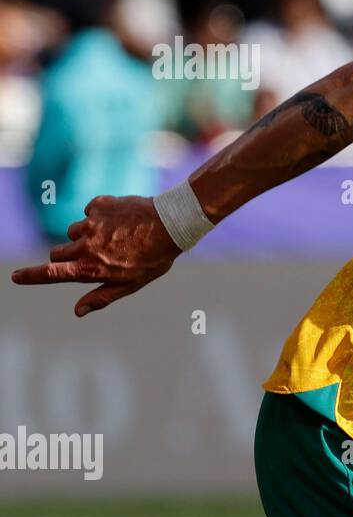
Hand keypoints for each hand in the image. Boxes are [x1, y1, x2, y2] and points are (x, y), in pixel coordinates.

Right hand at [10, 195, 181, 315]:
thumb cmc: (154, 258)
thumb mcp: (131, 284)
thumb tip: (77, 312)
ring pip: (74, 231)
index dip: (31, 276)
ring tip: (116, 237)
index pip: (51, 273)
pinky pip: (89, 213)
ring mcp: (90, 223)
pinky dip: (100, 217)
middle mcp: (85, 245)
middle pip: (57, 252)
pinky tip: (121, 221)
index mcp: (90, 267)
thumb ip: (101, 296)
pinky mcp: (98, 205)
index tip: (16, 276)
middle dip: (68, 256)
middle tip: (93, 256)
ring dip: (87, 235)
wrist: (172, 223)